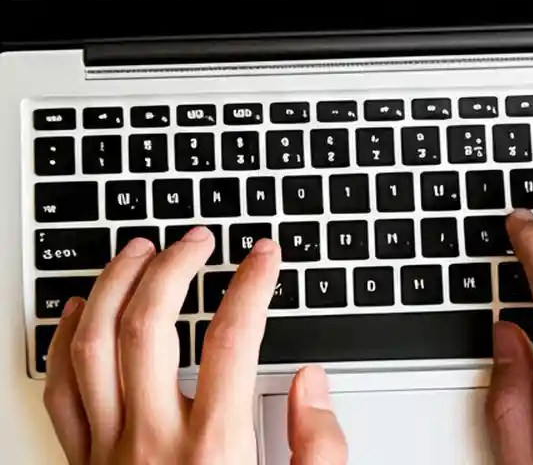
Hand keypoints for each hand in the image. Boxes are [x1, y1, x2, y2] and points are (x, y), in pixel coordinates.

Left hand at [42, 227, 348, 464]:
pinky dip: (65, 340)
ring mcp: (107, 454)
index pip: (233, 337)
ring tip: (138, 253)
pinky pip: (60, 390)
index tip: (264, 256)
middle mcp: (152, 445)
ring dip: (111, 287)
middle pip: (148, 327)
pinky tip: (78, 313)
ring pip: (90, 347)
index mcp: (214, 451)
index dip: (253, 283)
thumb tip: (313, 384)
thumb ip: (321, 449)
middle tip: (199, 241)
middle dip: (175, 267)